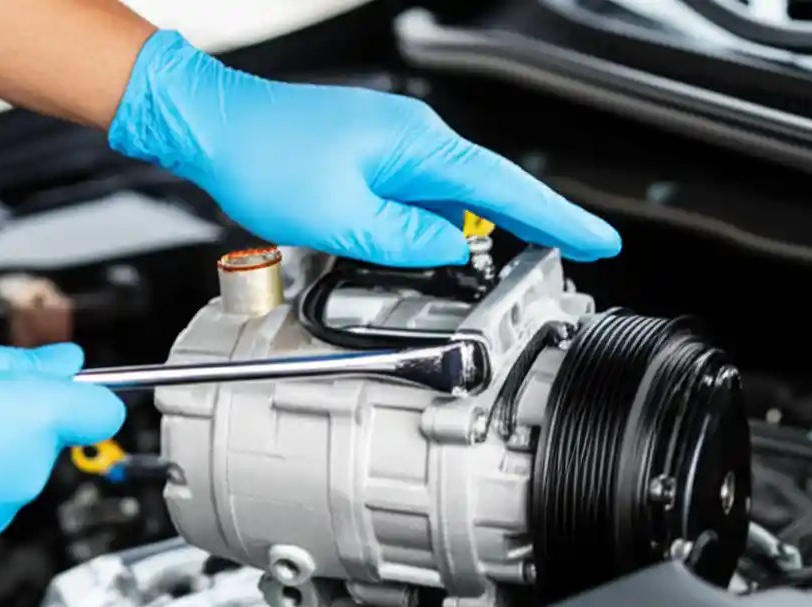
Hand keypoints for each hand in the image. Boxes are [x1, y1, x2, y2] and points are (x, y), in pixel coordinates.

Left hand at [109, 31, 619, 266]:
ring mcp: (389, 145)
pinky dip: (426, 227)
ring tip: (489, 275)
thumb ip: (404, 243)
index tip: (599, 240)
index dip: (557, 220)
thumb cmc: (264, 157)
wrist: (212, 125)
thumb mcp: (340, 218)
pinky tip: (422, 254)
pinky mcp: (365, 157)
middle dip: (522, 231)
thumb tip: (450, 252)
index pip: (507, 189)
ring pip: (446, 199)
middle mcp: (411, 139)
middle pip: (484, 193)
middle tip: (558, 264)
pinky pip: (414, 196)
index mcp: (417, 148)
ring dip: (465, 235)